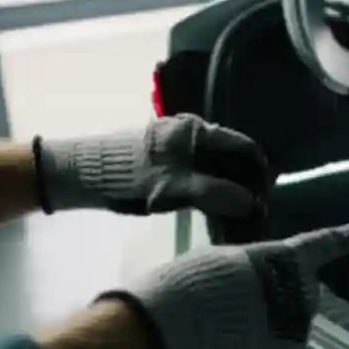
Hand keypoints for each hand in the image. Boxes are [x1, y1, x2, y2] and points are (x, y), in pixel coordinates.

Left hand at [37, 114, 268, 216]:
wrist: (83, 173)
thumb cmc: (129, 176)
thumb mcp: (173, 187)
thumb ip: (214, 193)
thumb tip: (250, 204)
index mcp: (197, 131)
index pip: (244, 147)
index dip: (259, 173)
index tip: (265, 200)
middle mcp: (192, 134)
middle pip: (233, 158)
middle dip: (246, 184)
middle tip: (253, 214)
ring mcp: (179, 147)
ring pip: (217, 167)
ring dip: (229, 190)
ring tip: (236, 217)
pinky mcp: (168, 162)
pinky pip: (201, 174)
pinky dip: (212, 191)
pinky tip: (213, 211)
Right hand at [102, 222, 348, 348]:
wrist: (180, 317)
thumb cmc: (196, 280)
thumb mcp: (227, 259)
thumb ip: (254, 268)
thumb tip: (255, 285)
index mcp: (288, 257)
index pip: (320, 245)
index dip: (338, 241)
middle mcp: (304, 289)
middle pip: (301, 296)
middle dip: (281, 300)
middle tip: (240, 304)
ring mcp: (301, 325)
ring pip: (288, 329)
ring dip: (268, 330)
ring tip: (227, 329)